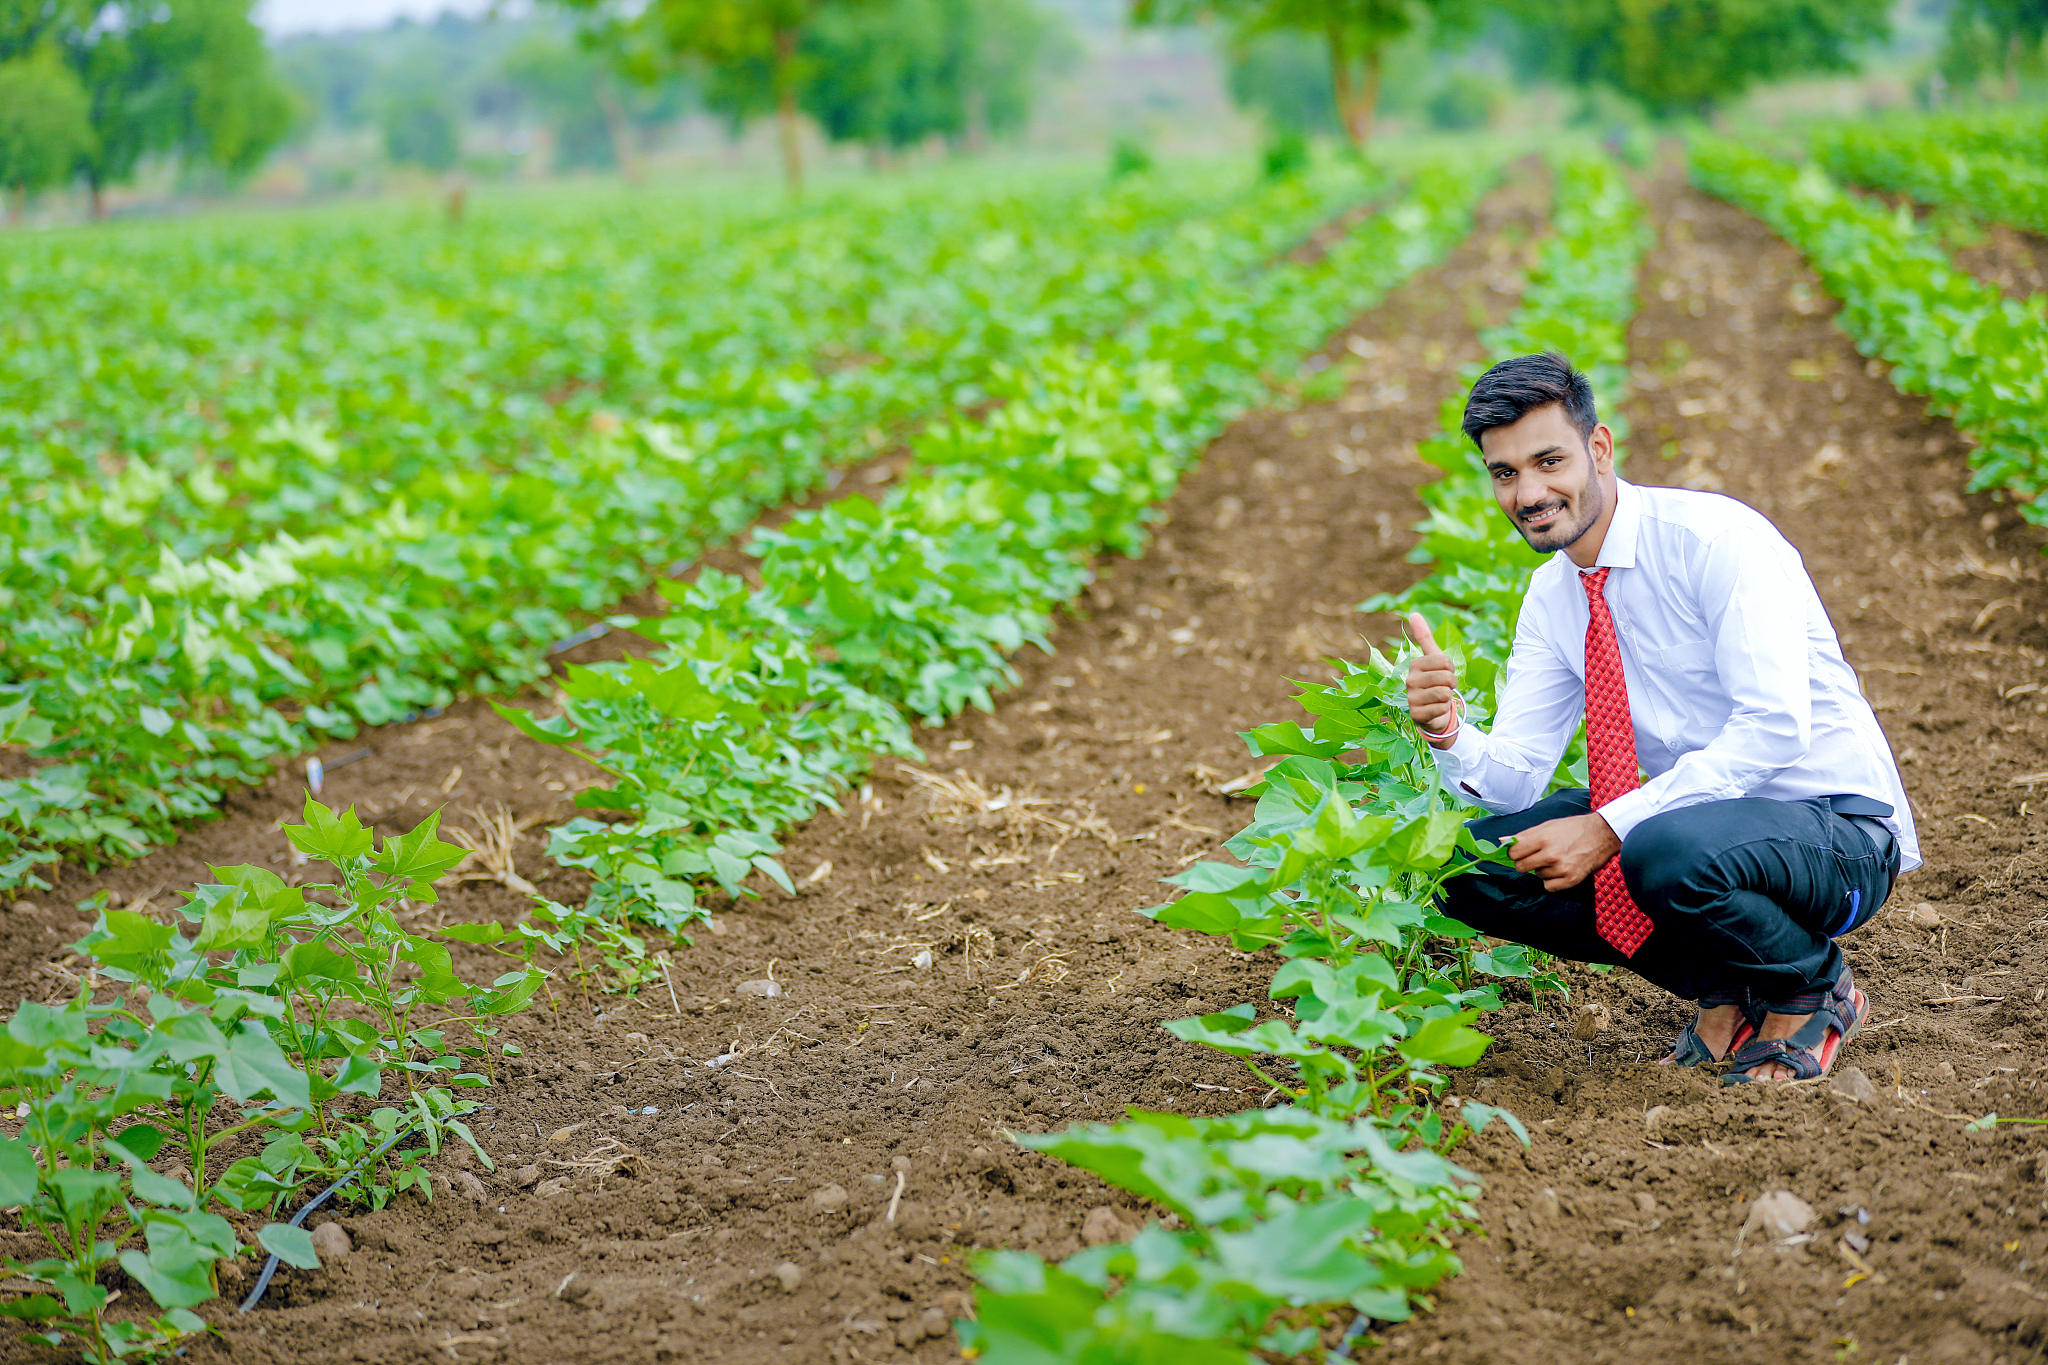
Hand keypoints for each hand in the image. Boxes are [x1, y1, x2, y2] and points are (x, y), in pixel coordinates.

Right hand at [1404, 613, 1458, 745]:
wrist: (1433, 711)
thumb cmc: (1435, 682)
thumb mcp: (1433, 659)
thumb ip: (1424, 637)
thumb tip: (1413, 613)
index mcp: (1415, 665)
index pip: (1445, 662)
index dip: (1451, 669)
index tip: (1445, 673)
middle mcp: (1410, 680)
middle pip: (1446, 677)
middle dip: (1452, 684)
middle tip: (1445, 687)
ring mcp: (1411, 698)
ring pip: (1444, 693)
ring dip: (1448, 697)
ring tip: (1441, 698)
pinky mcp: (1416, 715)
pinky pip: (1440, 708)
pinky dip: (1443, 710)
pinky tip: (1437, 709)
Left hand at [1508, 813, 1620, 891]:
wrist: (1602, 834)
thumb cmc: (1574, 828)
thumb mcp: (1548, 825)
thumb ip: (1524, 835)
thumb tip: (1502, 841)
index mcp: (1543, 839)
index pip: (1513, 853)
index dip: (1514, 852)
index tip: (1520, 851)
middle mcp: (1551, 855)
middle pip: (1521, 867)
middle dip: (1525, 861)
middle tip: (1537, 855)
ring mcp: (1561, 869)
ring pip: (1536, 875)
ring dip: (1542, 869)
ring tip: (1556, 858)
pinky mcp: (1571, 880)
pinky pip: (1549, 886)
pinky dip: (1552, 880)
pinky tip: (1560, 869)